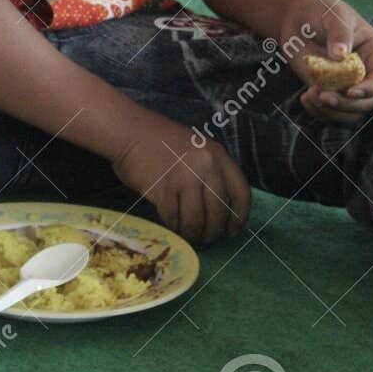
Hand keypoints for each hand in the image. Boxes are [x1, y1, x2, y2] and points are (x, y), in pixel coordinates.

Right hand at [112, 114, 250, 245]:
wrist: (131, 132)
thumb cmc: (163, 141)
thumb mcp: (198, 148)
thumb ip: (212, 172)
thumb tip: (220, 209)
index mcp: (219, 155)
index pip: (241, 193)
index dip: (239, 217)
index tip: (232, 230)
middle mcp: (206, 167)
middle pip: (219, 212)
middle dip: (213, 232)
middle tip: (207, 240)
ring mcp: (185, 178)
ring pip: (195, 220)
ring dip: (193, 234)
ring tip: (189, 236)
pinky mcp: (163, 189)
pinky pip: (173, 218)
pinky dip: (173, 226)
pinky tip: (172, 226)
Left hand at [279, 0, 372, 123]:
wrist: (299, 20)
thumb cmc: (321, 11)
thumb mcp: (334, 13)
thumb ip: (339, 32)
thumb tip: (341, 55)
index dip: (371, 88)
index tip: (350, 92)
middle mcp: (366, 72)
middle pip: (369, 101)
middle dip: (347, 104)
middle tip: (324, 97)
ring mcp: (348, 85)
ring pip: (351, 112)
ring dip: (332, 111)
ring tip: (310, 95)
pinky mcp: (331, 92)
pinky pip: (332, 112)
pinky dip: (319, 111)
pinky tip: (305, 98)